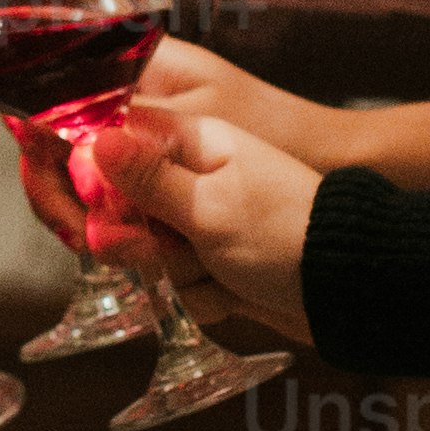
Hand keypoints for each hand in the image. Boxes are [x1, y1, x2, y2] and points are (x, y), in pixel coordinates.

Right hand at [20, 43, 382, 272]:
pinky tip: (233, 293)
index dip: (74, 178)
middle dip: (132, 241)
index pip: (99, 137)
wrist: (355, 288)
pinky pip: (175, 281)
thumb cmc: (292, 235)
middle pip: (110, 202)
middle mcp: (189, 169)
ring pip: (142, 249)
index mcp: (187, 135)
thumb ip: (145, 178)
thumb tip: (91, 138)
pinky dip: (200, 294)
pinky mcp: (214, 255)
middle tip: (164, 254)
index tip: (75, 216)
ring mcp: (201, 214)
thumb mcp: (211, 207)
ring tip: (215, 272)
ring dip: (173, 273)